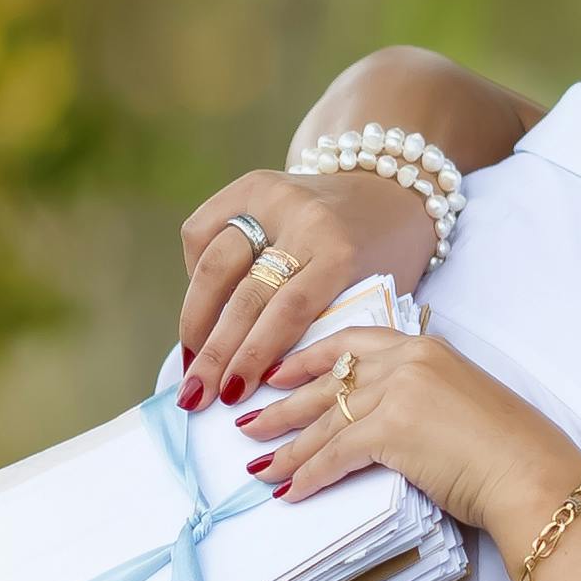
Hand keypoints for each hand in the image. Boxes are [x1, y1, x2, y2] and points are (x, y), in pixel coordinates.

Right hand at [173, 164, 443, 410]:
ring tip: (190, 362)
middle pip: (244, 293)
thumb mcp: (370, 297)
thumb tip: (260, 381)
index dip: (253, 356)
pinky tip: (201, 305)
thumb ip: (321, 328)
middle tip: (195, 394)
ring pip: (212, 263)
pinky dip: (194, 272)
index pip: (286, 311)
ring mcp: (273, 197)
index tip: (231, 395)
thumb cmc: (383, 259)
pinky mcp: (249, 184)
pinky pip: (202, 231)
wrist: (391, 191)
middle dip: (214, 351)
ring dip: (194, 319)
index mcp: (341, 252)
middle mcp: (303, 219)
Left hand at [243, 327, 574, 536]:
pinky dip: (309, 475)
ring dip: (288, 448)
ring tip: (260, 465)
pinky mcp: (391, 430)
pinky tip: (290, 491)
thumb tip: (389, 425)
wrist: (532, 473)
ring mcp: (398, 393)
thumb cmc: (512, 450)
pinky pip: (334, 455)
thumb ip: (422, 399)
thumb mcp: (463, 403)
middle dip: (284, 407)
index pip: (352, 343)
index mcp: (425, 348)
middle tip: (250, 423)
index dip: (308, 359)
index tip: (280, 373)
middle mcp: (407, 361)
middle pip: (328, 382)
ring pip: (325, 422)